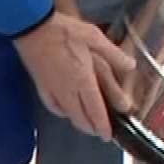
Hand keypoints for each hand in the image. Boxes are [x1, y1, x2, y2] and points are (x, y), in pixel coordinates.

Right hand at [13, 11, 137, 137]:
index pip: (95, 110)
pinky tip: (66, 110)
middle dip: (91, 128)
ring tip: (86, 124)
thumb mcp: (93, 37)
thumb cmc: (63, 31)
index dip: (101, 126)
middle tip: (99, 132)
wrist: (31, 27)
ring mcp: (53, 90)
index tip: (107, 136)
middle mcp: (68, 90)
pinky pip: (53, 106)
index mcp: (83, 79)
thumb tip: (131, 65)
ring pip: (67, 114)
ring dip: (78, 122)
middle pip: (80, 118)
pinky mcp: (40, 86)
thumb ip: (113, 53)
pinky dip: (62, 112)